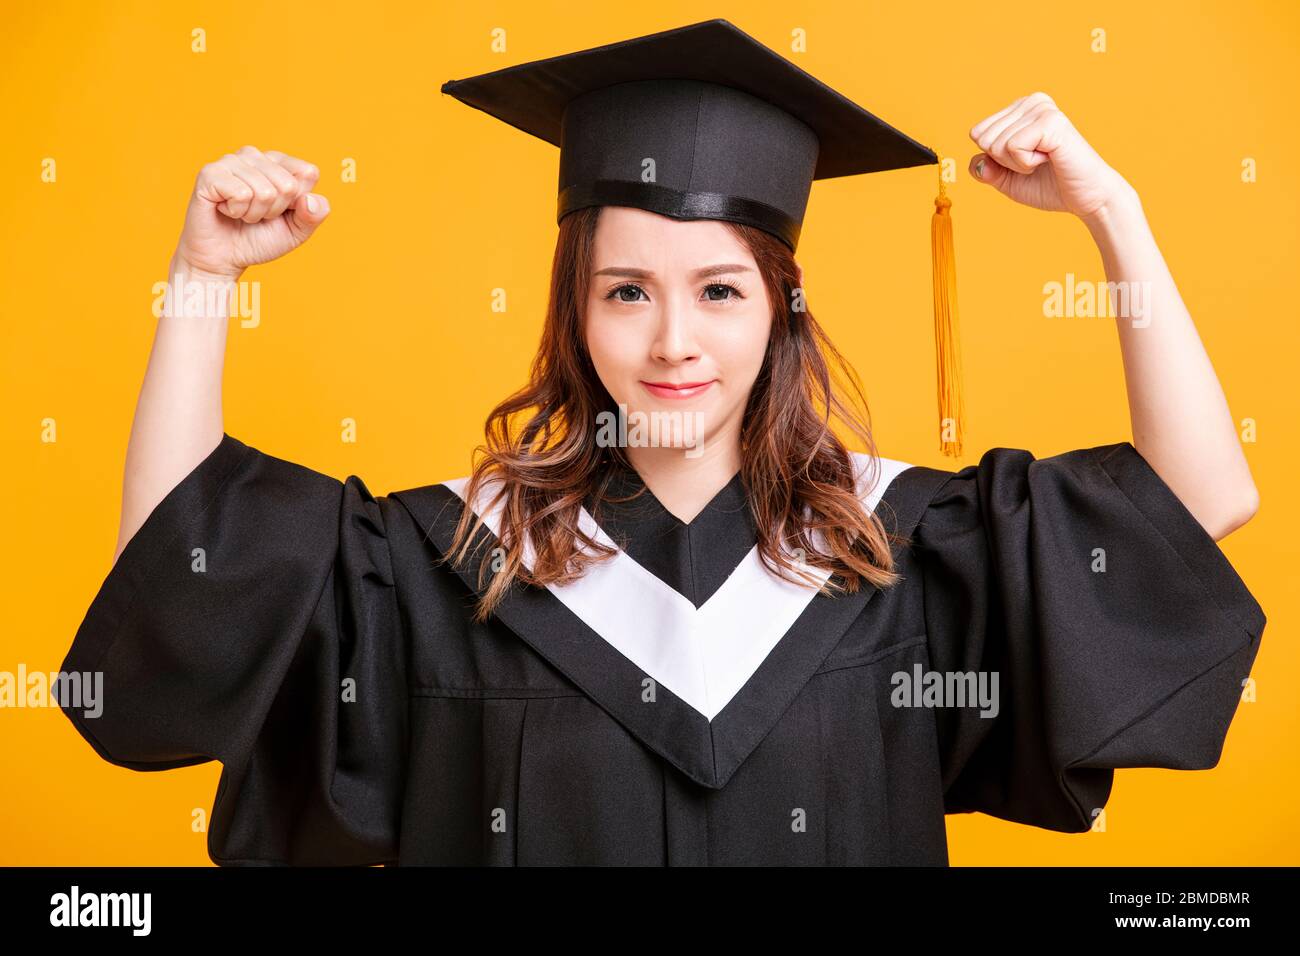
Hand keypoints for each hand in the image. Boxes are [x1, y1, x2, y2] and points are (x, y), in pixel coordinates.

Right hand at [172, 145, 329, 280]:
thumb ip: (314, 215)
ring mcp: (230, 161)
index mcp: (278, 162)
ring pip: (265, 191)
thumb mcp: (297, 231)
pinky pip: (241, 194)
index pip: (308, 173)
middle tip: (256, 215)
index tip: (280, 211)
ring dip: (254, 213)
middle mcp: (254, 155)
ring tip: (240, 213)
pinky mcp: (210, 173)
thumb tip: (310, 199)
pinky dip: (237, 211)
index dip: (297, 202)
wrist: (224, 259)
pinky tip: (225, 210)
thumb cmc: (260, 240)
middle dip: (275, 210)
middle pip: (288, 185)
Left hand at [968, 92, 1135, 220]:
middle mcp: (1031, 102)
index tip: (1025, 161)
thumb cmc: (1051, 186)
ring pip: (995, 144)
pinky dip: (1026, 164)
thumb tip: (976, 160)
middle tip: (1036, 163)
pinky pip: (1011, 147)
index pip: (977, 133)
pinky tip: (1049, 159)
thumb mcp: (1007, 180)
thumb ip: (986, 170)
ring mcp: (1042, 108)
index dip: (996, 159)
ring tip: (1045, 161)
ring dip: (1017, 164)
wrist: (1087, 198)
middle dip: (1004, 162)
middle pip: (982, 138)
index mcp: (1020, 109)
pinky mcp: (1050, 121)